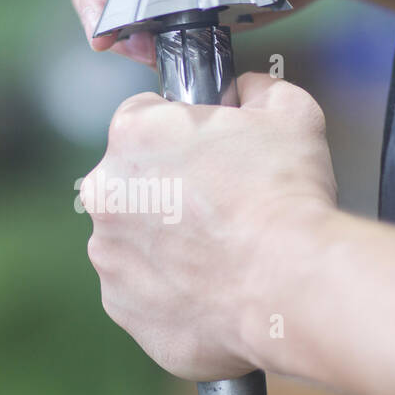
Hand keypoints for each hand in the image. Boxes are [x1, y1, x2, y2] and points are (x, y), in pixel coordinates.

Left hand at [81, 73, 337, 379]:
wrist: (289, 285)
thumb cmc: (286, 195)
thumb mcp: (288, 111)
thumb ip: (254, 88)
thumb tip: (244, 89)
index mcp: (133, 135)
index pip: (143, 118)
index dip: (180, 133)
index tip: (209, 155)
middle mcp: (105, 193)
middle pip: (132, 183)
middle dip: (168, 191)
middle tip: (220, 208)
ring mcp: (108, 255)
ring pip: (134, 240)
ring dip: (167, 243)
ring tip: (221, 254)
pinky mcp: (122, 306)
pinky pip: (143, 291)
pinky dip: (171, 291)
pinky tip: (214, 289)